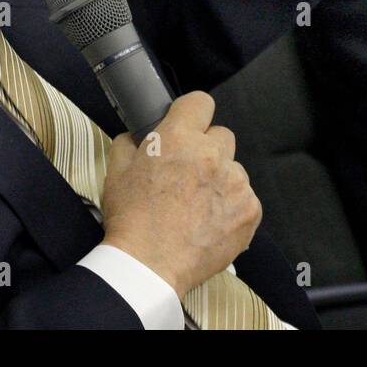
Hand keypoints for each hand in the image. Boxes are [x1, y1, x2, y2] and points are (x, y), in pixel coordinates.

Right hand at [99, 91, 261, 298]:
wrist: (149, 265)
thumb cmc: (131, 219)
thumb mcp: (116, 171)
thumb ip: (129, 143)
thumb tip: (137, 135)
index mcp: (178, 137)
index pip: (201, 101)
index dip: (192, 114)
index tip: (188, 127)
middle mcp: (212, 154)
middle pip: (221, 136)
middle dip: (207, 150)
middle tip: (189, 174)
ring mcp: (235, 182)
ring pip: (234, 170)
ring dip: (220, 181)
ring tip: (198, 206)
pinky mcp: (250, 210)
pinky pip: (246, 199)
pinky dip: (232, 208)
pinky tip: (211, 223)